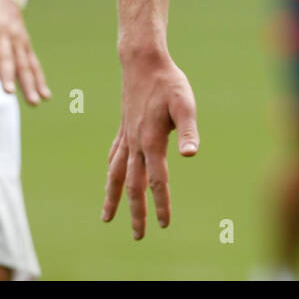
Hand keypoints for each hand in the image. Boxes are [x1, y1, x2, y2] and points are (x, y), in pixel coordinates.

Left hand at [0, 0, 50, 104]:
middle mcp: (4, 33)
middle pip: (6, 57)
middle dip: (8, 75)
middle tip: (8, 93)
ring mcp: (18, 40)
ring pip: (24, 64)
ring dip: (30, 83)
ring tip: (35, 101)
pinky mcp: (25, 46)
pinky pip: (34, 64)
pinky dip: (40, 80)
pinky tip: (45, 96)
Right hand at [103, 52, 199, 238]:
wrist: (143, 62)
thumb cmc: (169, 82)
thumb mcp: (185, 103)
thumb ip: (189, 130)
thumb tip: (191, 155)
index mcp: (151, 141)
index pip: (157, 180)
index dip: (162, 203)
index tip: (164, 224)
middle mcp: (135, 143)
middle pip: (133, 185)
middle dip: (136, 212)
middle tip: (138, 236)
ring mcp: (126, 137)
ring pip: (116, 175)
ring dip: (113, 198)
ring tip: (107, 218)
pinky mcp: (123, 129)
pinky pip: (113, 158)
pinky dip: (111, 174)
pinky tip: (110, 181)